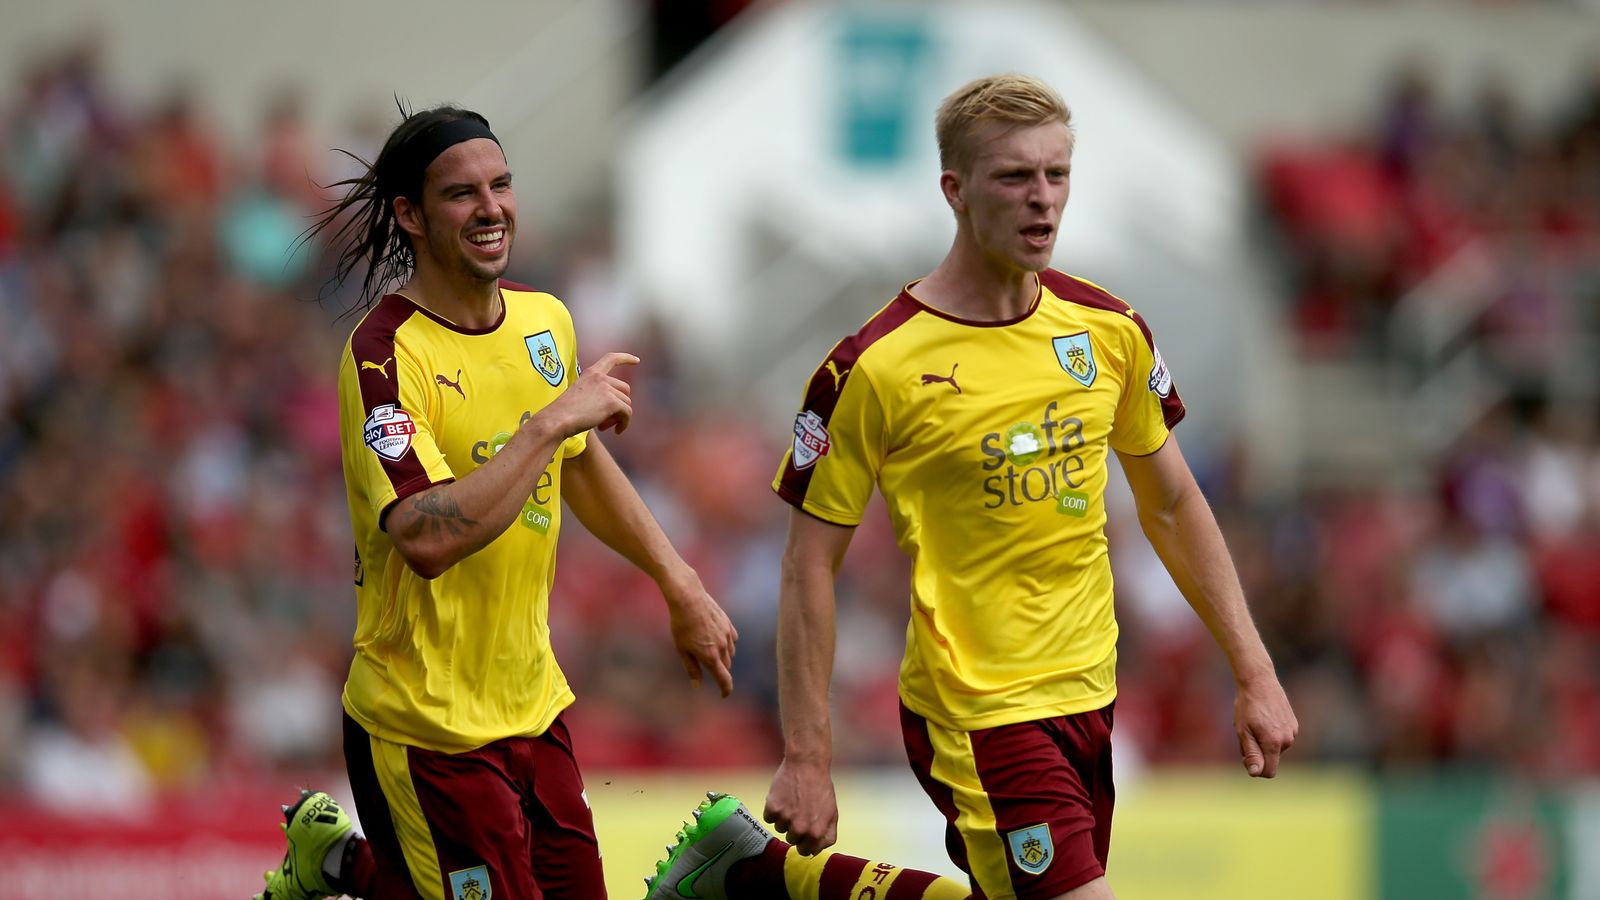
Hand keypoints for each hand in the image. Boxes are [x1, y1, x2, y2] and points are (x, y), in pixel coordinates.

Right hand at [548, 352, 637, 435]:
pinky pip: (627, 414)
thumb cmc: (564, 412)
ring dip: (618, 417)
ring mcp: (607, 389)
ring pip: (626, 404)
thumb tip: (615, 405)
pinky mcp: (612, 402)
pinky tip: (616, 431)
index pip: (611, 359)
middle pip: (624, 390)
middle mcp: (600, 378)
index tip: (636, 360)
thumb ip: (595, 393)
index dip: (626, 358)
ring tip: (603, 426)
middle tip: (605, 420)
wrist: (558, 419)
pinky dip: (624, 424)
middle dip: (619, 405)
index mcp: (591, 373)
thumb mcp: (580, 394)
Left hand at [661, 569, 736, 697]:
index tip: (724, 695)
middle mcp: (723, 647)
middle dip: (720, 670)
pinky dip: (727, 643)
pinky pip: (732, 639)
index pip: (724, 679)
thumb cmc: (681, 625)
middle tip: (709, 668)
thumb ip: (692, 668)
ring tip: (710, 651)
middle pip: (727, 666)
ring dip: (724, 656)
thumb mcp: (682, 650)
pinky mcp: (728, 623)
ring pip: (730, 652)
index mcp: (711, 657)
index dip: (725, 690)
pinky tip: (718, 638)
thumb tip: (697, 685)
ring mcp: (727, 635)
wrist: (689, 599)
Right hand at [764, 758, 836, 855]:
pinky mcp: (772, 807)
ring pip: (779, 828)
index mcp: (815, 833)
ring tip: (793, 801)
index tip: (805, 828)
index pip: (804, 851)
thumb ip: (827, 836)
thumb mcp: (832, 814)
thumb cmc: (821, 788)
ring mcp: (785, 819)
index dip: (804, 840)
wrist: (807, 764)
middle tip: (800, 810)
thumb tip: (815, 852)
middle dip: (794, 828)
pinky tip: (783, 797)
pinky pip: (768, 817)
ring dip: (784, 817)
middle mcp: (799, 829)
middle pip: (790, 840)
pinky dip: (773, 809)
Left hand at [1234, 673, 1296, 777]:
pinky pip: (1281, 737)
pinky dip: (1271, 733)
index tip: (1245, 757)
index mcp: (1274, 743)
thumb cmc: (1247, 706)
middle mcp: (1287, 739)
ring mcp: (1292, 731)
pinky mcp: (1293, 724)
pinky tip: (1263, 718)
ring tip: (1254, 723)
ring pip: (1276, 747)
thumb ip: (1251, 753)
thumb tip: (1255, 773)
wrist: (1259, 681)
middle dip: (1258, 752)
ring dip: (1264, 742)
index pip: (1269, 772)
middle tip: (1246, 733)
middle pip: (1271, 759)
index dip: (1256, 769)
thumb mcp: (1243, 731)